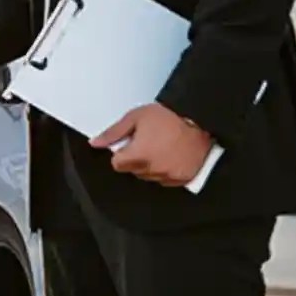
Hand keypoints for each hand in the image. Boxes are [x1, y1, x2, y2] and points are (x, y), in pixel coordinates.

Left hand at [89, 103, 213, 186]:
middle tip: (148, 142)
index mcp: (138, 155)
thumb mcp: (135, 117)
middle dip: (136, 158)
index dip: (121, 153)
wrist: (199, 119)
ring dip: (151, 165)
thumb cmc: (170, 116)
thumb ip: (113, 133)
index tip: (128, 146)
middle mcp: (152, 169)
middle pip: (133, 170)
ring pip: (149, 176)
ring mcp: (168, 175)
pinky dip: (167, 170)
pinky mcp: (183, 179)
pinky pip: (167, 180)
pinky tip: (171, 155)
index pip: (117, 164)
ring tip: (161, 147)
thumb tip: (96, 142)